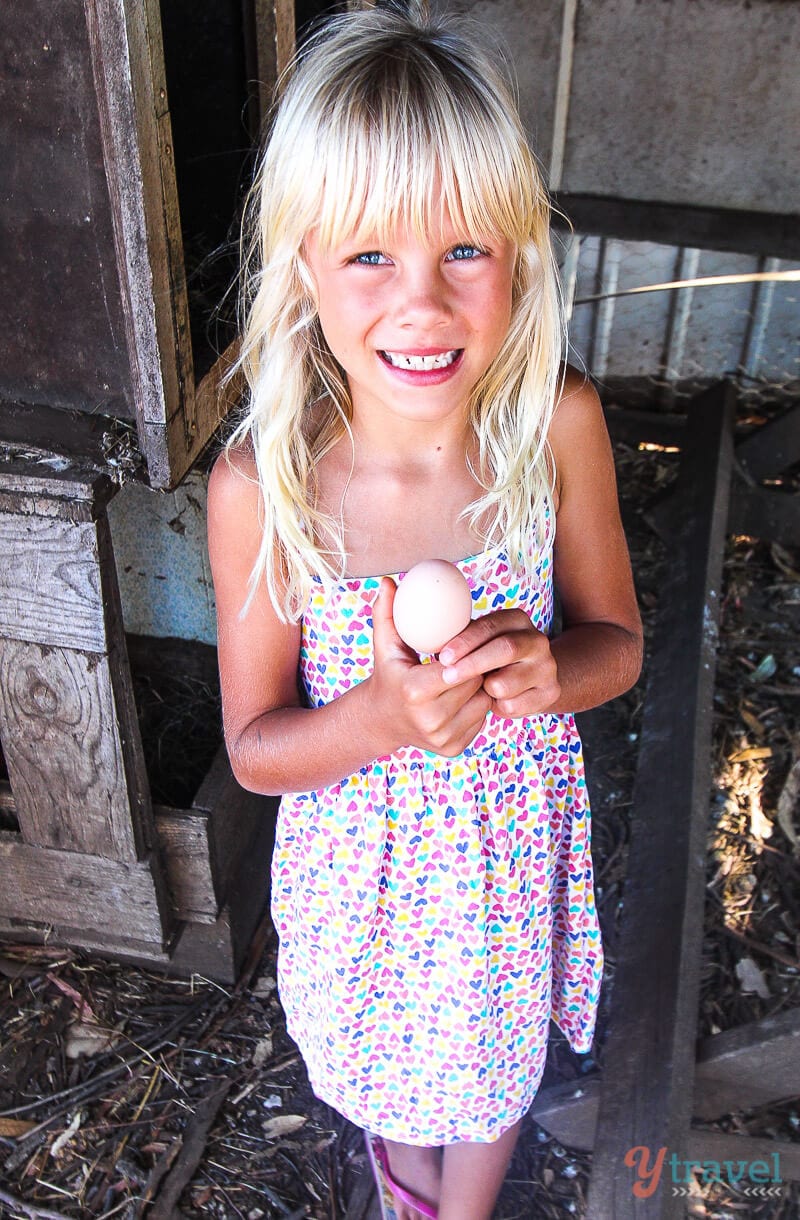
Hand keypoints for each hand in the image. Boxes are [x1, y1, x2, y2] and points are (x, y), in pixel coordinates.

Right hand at [367, 578, 491, 755]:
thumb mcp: (385, 644)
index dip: (466, 653)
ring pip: (484, 701)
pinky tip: (468, 694)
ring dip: (482, 685)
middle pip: (475, 683)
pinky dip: (479, 704)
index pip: (458, 666)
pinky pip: (482, 718)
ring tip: (473, 672)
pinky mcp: (454, 748)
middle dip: (478, 666)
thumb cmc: (388, 674)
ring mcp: (444, 738)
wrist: (381, 721)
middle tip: (478, 652)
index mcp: (416, 691)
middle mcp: (431, 720)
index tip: (465, 643)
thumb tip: (388, 581)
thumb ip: (386, 612)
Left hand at [438, 609, 560, 717]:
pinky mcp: (550, 692)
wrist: (529, 680)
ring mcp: (547, 667)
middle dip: (472, 664)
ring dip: (484, 689)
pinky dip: (497, 707)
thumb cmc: (487, 657)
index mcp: (516, 619)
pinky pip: (514, 706)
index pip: (490, 625)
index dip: (465, 641)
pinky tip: (495, 701)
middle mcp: (537, 640)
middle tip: (448, 676)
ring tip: (478, 688)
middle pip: (505, 649)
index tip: (443, 656)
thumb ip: (455, 633)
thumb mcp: (475, 640)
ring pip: (506, 683)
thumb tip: (415, 620)